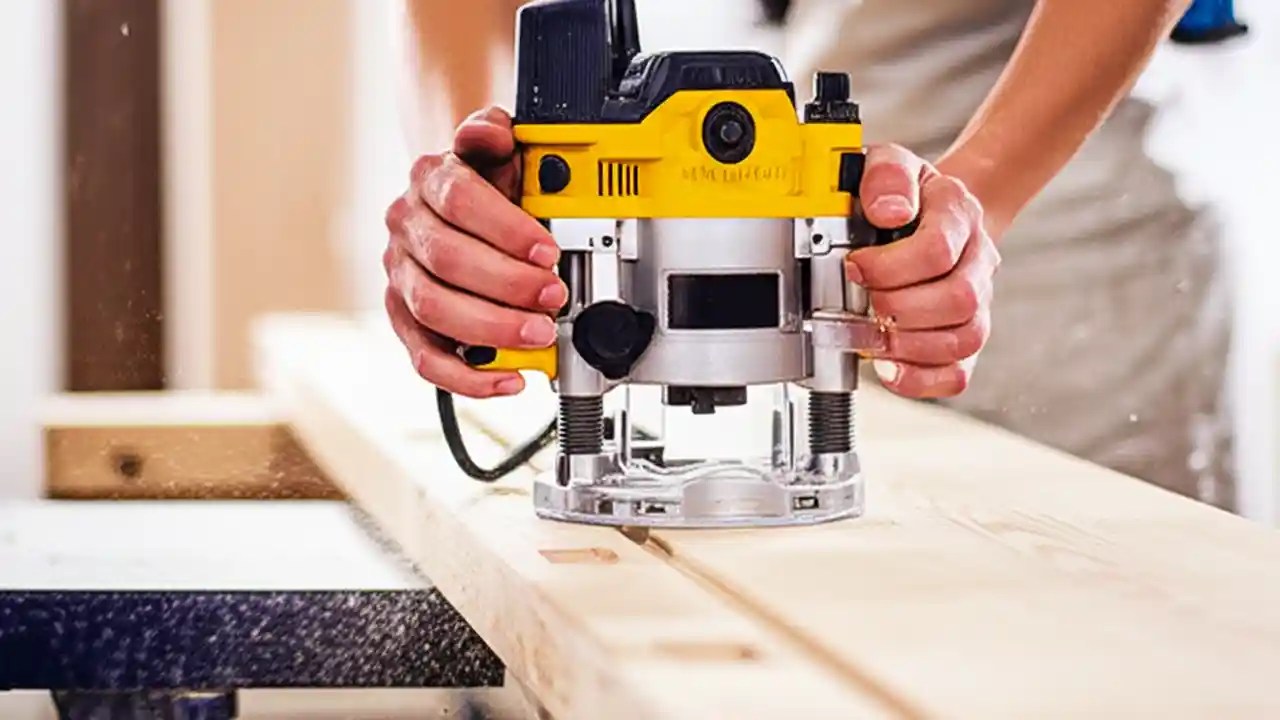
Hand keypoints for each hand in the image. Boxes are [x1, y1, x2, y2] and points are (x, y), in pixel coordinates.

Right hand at [383, 106, 566, 397]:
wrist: (462, 204)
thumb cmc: (488, 183)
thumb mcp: (501, 150)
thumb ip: (495, 137)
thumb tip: (491, 132)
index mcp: (431, 180)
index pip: (460, 200)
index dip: (506, 229)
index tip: (549, 249)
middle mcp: (407, 227)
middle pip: (447, 260)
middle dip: (508, 284)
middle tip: (554, 296)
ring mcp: (402, 276)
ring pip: (433, 309)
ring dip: (491, 328)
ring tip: (538, 334)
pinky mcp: (405, 319)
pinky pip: (425, 357)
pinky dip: (467, 376)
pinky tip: (507, 379)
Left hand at [846, 144, 1000, 398]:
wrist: (929, 209)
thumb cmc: (901, 193)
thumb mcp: (887, 162)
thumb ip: (885, 175)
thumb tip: (889, 211)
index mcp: (958, 212)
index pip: (938, 249)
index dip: (889, 266)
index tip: (854, 266)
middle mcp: (977, 259)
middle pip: (959, 299)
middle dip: (899, 307)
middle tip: (865, 300)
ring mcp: (977, 300)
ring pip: (965, 338)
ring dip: (909, 344)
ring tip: (873, 333)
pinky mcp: (963, 336)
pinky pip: (959, 372)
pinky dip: (920, 379)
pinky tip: (888, 367)